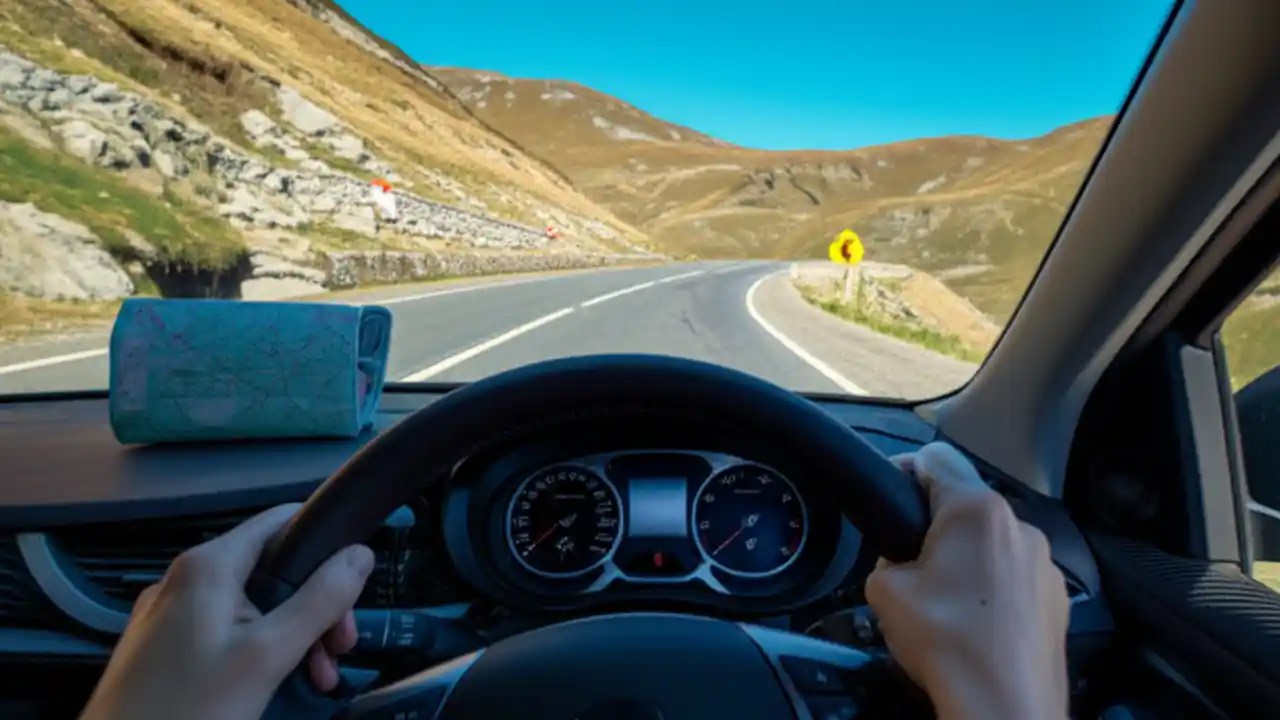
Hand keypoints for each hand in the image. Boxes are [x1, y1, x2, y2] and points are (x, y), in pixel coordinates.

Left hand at [80, 504, 373, 719]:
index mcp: (208, 566)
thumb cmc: (187, 709)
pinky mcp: (164, 649)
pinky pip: (226, 634)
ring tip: (316, 677)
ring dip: (294, 636)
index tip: (354, 584)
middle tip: (339, 648)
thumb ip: (319, 601)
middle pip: (271, 572)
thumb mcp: (268, 654)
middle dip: (315, 607)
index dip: (325, 543)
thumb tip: (359, 555)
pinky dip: (260, 652)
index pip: (280, 521)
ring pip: (252, 608)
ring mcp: (170, 616)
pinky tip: (277, 684)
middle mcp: (184, 580)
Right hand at [865, 443, 1069, 719]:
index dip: (903, 473)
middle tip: (912, 567)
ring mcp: (1047, 565)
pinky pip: (1016, 577)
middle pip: (967, 505)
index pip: (934, 458)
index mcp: (977, 510)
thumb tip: (903, 562)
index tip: (889, 500)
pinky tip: (979, 625)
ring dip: (970, 559)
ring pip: (994, 544)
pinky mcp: (1059, 601)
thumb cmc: (945, 641)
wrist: (1003, 706)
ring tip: (948, 604)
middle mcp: (1021, 526)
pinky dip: (996, 590)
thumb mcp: (884, 589)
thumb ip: (887, 558)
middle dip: (937, 527)